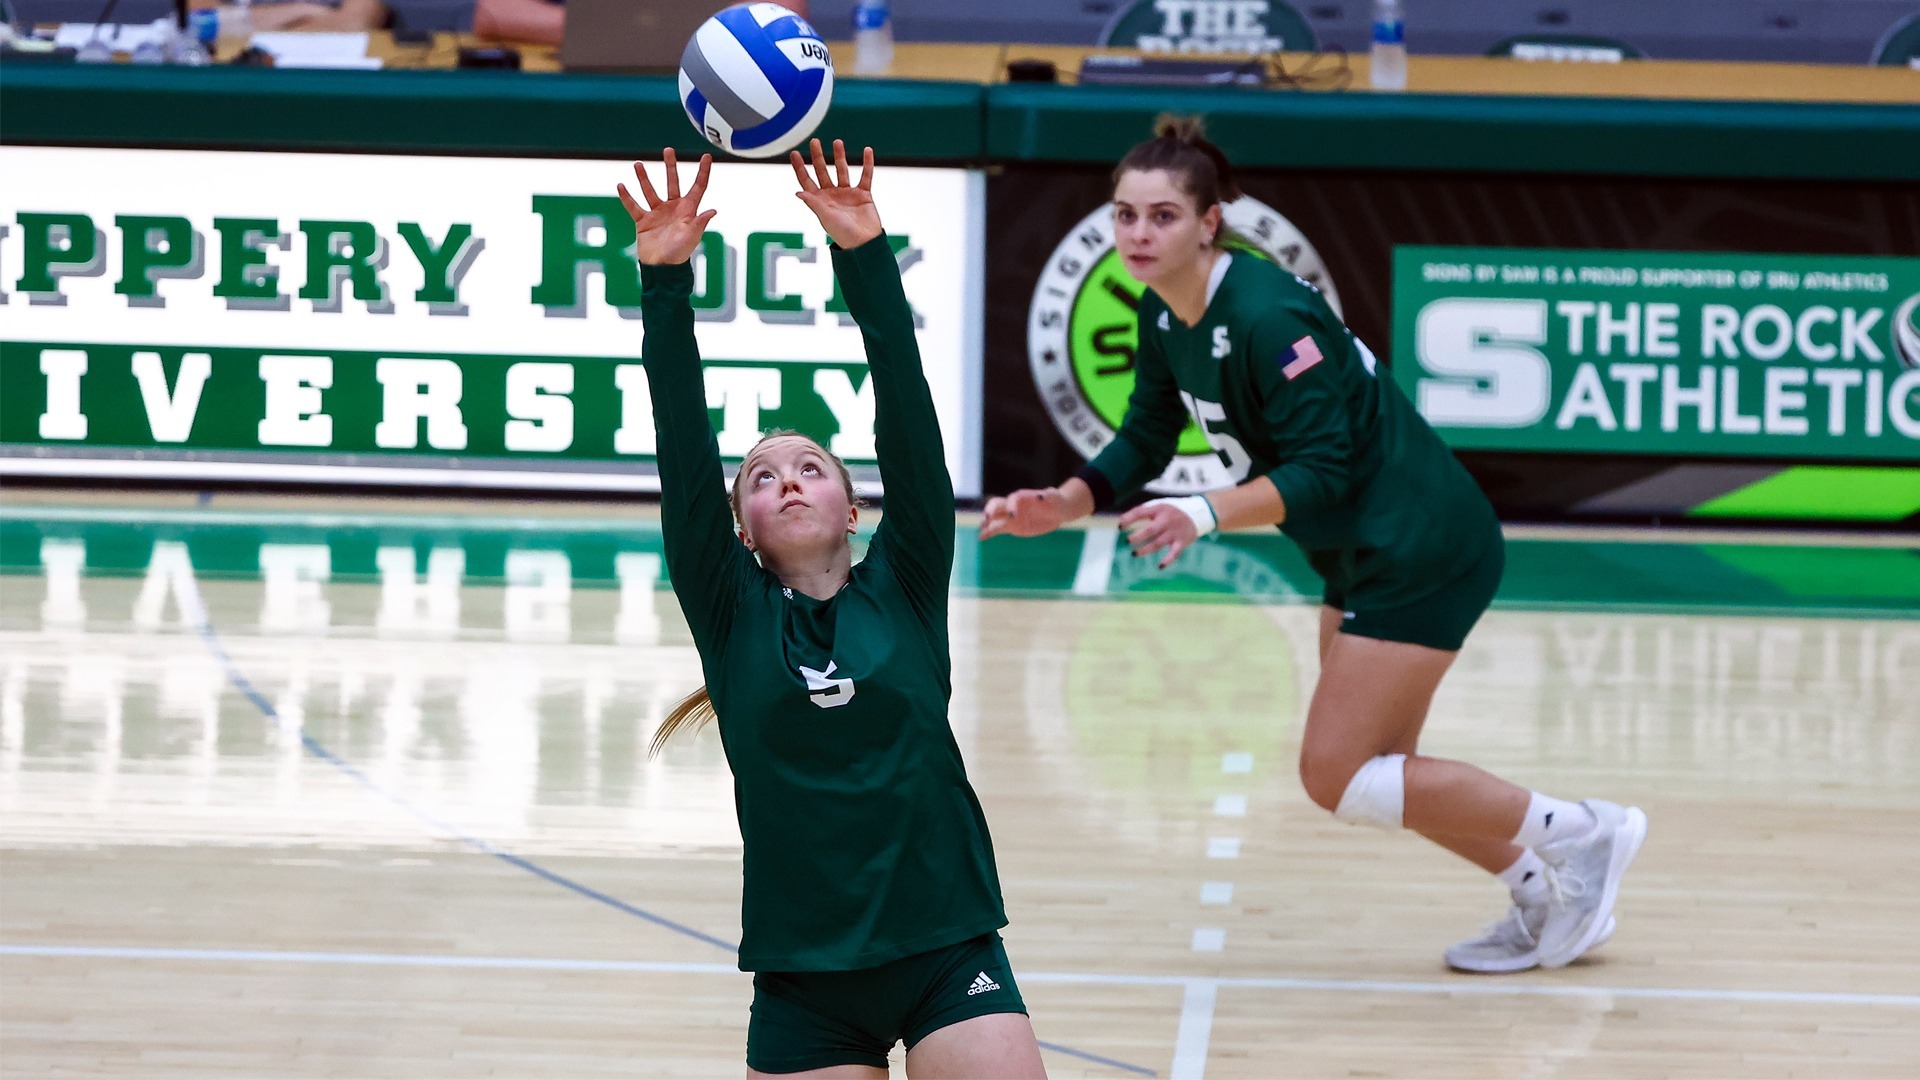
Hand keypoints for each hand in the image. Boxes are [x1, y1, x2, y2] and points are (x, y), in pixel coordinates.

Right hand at [617, 149, 716, 266]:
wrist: (661, 268)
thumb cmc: (679, 254)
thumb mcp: (691, 237)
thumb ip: (699, 223)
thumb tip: (713, 210)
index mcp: (688, 210)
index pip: (698, 187)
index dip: (703, 171)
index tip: (706, 156)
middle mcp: (673, 208)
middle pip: (672, 182)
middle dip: (670, 166)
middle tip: (668, 150)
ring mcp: (657, 213)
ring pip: (650, 191)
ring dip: (644, 178)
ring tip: (638, 164)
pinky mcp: (643, 221)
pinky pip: (633, 206)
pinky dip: (627, 197)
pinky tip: (621, 185)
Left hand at [790, 139, 882, 249]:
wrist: (864, 243)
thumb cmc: (842, 234)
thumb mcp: (825, 217)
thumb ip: (813, 203)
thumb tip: (798, 193)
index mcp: (820, 201)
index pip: (807, 181)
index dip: (800, 168)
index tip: (794, 153)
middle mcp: (832, 195)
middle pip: (823, 171)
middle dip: (818, 157)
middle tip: (814, 141)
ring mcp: (848, 193)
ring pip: (842, 170)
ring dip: (840, 156)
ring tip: (837, 142)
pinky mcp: (863, 194)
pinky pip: (865, 175)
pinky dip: (867, 163)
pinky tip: (867, 151)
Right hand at [979, 488, 1069, 539]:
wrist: (1055, 511)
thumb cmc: (1056, 501)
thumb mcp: (1054, 497)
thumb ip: (1048, 495)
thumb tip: (1043, 495)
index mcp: (1023, 496)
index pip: (1013, 499)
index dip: (1011, 505)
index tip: (1013, 515)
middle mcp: (1013, 505)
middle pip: (997, 504)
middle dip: (991, 510)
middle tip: (987, 518)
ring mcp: (1010, 516)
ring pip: (994, 518)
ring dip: (986, 523)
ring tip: (981, 530)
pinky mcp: (1010, 526)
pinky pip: (997, 528)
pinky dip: (988, 532)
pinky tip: (981, 537)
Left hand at [1119, 500, 1202, 568]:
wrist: (1200, 512)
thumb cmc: (1173, 510)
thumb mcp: (1159, 505)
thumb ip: (1143, 512)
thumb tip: (1123, 521)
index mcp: (1159, 509)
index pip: (1141, 513)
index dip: (1129, 519)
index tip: (1119, 527)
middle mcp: (1167, 521)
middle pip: (1150, 530)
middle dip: (1137, 536)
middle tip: (1127, 541)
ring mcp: (1174, 532)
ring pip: (1158, 543)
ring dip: (1145, 550)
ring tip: (1134, 553)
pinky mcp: (1182, 542)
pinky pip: (1174, 553)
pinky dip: (1168, 560)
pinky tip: (1160, 566)